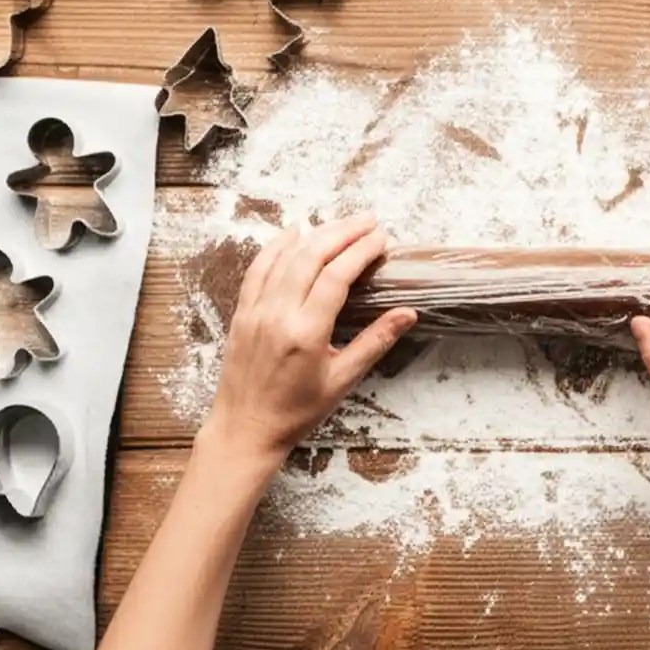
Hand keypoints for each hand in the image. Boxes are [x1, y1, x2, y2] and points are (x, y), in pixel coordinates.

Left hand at [200, 215, 416, 463]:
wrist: (245, 429)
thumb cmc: (296, 412)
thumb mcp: (342, 380)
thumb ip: (375, 342)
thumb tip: (407, 314)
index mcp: (306, 332)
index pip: (337, 275)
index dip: (361, 250)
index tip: (382, 238)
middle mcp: (278, 315)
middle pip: (312, 255)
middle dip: (343, 232)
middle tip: (369, 221)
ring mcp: (256, 311)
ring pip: (286, 257)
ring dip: (316, 233)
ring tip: (342, 223)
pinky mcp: (242, 312)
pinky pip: (259, 268)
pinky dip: (277, 246)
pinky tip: (294, 233)